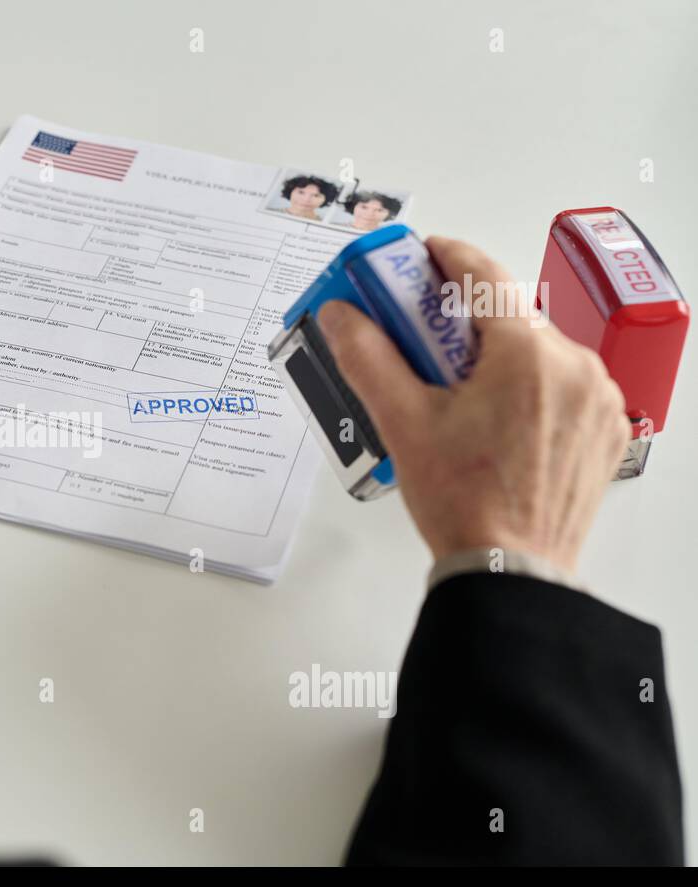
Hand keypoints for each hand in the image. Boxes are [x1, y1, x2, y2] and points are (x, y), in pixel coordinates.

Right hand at [318, 236, 629, 573]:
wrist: (510, 570)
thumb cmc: (463, 502)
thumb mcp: (402, 422)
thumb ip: (368, 356)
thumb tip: (342, 315)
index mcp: (526, 353)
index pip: (482, 275)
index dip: (442, 257)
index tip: (415, 258)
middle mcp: (574, 365)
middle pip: (506, 317)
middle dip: (457, 321)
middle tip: (416, 341)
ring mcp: (596, 398)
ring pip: (534, 351)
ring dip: (493, 356)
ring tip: (451, 395)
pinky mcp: (604, 428)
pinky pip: (560, 384)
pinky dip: (525, 387)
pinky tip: (491, 419)